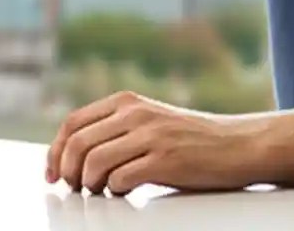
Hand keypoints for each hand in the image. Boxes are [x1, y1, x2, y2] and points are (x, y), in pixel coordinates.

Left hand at [46, 91, 263, 195]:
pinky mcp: (167, 159)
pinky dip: (114, 189)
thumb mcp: (148, 121)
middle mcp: (135, 113)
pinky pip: (122, 177)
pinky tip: (122, 192)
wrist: (241, 144)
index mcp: (125, 101)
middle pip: (78, 143)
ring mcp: (151, 135)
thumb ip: (114, 129)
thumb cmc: (192, 139)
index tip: (52, 174)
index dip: (55, 150)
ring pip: (94, 161)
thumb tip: (72, 157)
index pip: (72, 123)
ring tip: (98, 192)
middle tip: (73, 189)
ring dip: (88, 183)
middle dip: (67, 170)